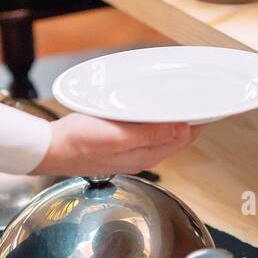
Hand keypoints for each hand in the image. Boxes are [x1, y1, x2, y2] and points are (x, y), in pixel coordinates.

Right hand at [33, 113, 201, 175]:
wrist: (47, 149)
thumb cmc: (78, 143)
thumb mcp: (118, 136)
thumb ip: (151, 134)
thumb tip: (182, 129)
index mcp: (144, 155)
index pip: (182, 139)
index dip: (197, 123)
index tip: (209, 107)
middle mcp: (139, 156)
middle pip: (173, 138)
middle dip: (188, 122)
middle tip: (199, 101)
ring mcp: (127, 151)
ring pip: (159, 136)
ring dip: (171, 121)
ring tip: (180, 103)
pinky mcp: (114, 144)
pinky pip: (143, 133)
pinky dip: (153, 121)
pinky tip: (148, 111)